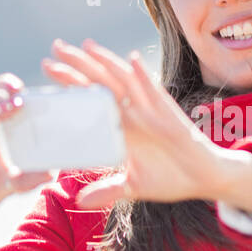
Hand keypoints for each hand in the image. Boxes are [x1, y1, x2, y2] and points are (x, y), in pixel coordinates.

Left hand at [41, 38, 230, 209]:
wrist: (204, 179)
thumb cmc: (171, 178)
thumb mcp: (133, 187)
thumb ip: (107, 191)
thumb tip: (80, 204)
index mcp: (122, 126)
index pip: (92, 99)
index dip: (71, 85)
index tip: (47, 74)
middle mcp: (133, 113)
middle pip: (102, 82)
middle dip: (79, 65)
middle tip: (55, 48)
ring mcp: (151, 111)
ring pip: (124, 81)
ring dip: (106, 63)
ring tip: (86, 46)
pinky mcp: (169, 115)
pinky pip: (155, 91)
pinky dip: (143, 76)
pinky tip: (131, 60)